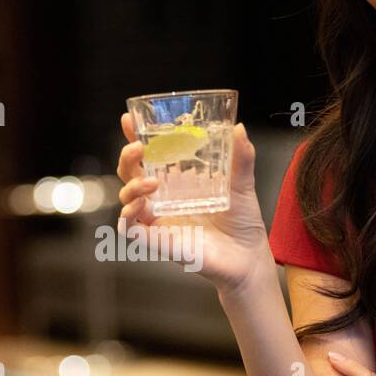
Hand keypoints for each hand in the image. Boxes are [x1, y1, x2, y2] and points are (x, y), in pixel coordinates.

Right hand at [115, 113, 272, 294]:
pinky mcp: (158, 242)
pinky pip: (130, 229)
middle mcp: (163, 199)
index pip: (148, 156)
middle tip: (138, 147)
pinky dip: (128, 216)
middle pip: (130, 174)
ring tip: (150, 183)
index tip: (128, 120)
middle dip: (127, 158)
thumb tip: (239, 128)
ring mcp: (159, 220)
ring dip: (131, 186)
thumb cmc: (242, 221)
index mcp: (177, 181)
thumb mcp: (242, 183)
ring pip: (126, 200)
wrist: (249, 255)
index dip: (134, 137)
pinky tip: (140, 205)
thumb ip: (241, 157)